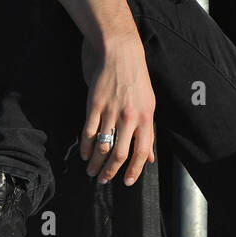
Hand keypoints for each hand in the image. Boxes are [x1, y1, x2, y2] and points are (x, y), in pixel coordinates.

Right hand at [80, 37, 156, 184]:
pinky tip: (85, 155)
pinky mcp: (94, 104)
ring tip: (92, 172)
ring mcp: (110, 111)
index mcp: (146, 118)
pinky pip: (88, 131)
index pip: (142, 152)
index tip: (127, 182)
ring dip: (96, 162)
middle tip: (103, 181)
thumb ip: (149, 133)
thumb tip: (150, 158)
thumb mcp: (149, 106)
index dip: (134, 170)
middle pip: (120, 153)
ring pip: (102, 145)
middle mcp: (129, 117)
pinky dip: (86, 146)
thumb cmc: (137, 81)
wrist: (121, 54)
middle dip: (111, 172)